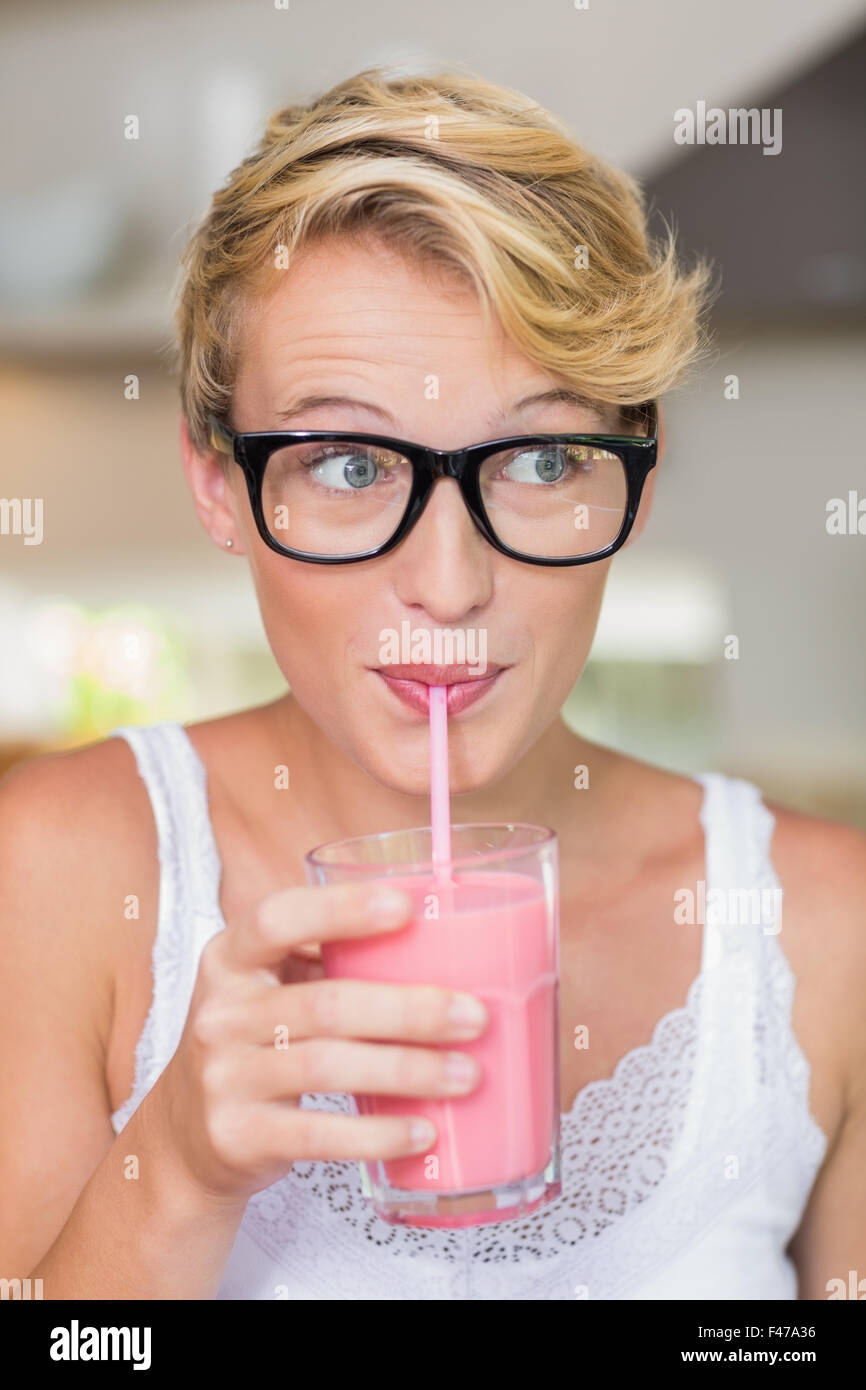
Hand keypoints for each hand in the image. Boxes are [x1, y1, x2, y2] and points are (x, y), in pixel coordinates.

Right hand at [150, 881, 487, 1202]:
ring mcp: (223, 1076)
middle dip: (411, 1009)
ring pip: (328, 1067)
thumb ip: (326, 960)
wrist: (186, 1136)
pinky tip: (423, 1130)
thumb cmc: (255, 1042)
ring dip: (408, 1070)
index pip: (278, 919)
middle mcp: (220, 1012)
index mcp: (230, 957)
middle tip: (475, 1016)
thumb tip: (442, 944)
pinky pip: (317, 1135)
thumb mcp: (268, 988)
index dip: (341, 910)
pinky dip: (377, 1133)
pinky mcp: (236, 1136)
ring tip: (466, 1074)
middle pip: (326, 1003)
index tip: (407, 908)